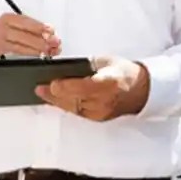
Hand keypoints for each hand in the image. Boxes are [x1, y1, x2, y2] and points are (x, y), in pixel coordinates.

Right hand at [0, 13, 61, 57]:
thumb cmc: (7, 34)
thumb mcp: (18, 27)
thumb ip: (34, 30)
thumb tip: (52, 36)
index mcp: (9, 18)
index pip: (27, 21)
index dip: (40, 27)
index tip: (52, 31)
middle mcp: (3, 27)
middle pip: (24, 33)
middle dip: (41, 39)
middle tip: (53, 43)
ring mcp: (0, 40)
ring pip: (21, 45)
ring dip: (37, 48)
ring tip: (49, 51)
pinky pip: (17, 52)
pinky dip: (30, 53)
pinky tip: (39, 55)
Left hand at [35, 56, 149, 120]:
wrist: (141, 90)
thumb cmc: (125, 72)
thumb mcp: (106, 61)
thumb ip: (86, 66)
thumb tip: (65, 70)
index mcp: (110, 82)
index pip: (84, 87)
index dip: (66, 86)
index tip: (52, 83)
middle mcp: (106, 99)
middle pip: (75, 99)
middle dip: (55, 95)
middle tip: (39, 89)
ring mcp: (102, 111)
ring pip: (74, 108)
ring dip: (57, 102)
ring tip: (43, 94)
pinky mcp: (99, 118)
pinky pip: (78, 112)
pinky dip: (66, 106)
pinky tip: (56, 101)